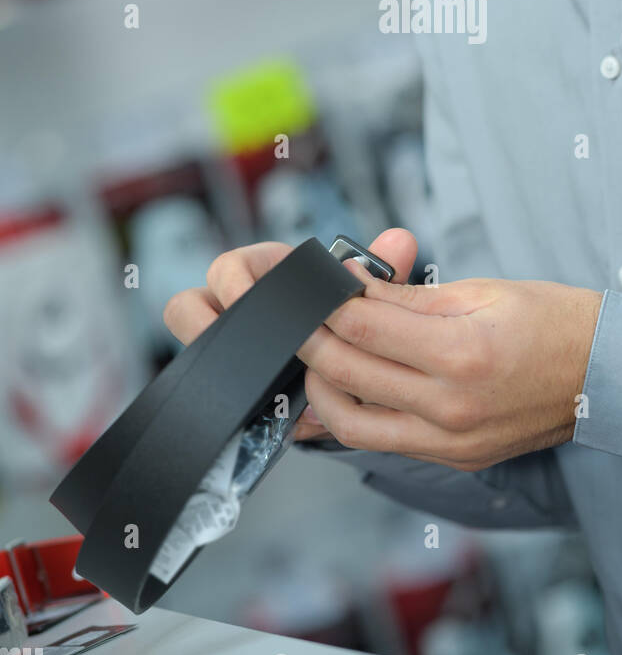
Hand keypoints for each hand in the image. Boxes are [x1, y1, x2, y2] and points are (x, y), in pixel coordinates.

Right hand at [162, 228, 419, 443]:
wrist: (342, 358)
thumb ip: (379, 270)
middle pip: (188, 307)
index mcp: (263, 275)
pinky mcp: (235, 384)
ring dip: (210, 361)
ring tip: (242, 381)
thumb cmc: (342, 312)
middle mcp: (237, 308)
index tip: (245, 299)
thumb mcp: (360, 295)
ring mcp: (230, 345)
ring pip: (194, 351)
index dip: (230, 282)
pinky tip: (264, 412)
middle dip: (202, 325)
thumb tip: (400, 241)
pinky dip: (236, 402)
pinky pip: (215, 391)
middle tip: (231, 342)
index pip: (227, 268)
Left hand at [296, 247, 602, 470]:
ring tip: (317, 356)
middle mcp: (452, 407)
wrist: (608, 373)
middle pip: (348, 374)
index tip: (312, 284)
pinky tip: (348, 388)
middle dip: (310, 340)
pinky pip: (387, 442)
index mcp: (461, 354)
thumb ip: (409, 295)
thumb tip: (353, 285)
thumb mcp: (481, 291)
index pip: (364, 326)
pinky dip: (357, 415)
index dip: (326, 302)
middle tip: (297, 315)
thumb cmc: (553, 321)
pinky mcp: (457, 458)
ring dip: (322, 388)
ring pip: (354, 424)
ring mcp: (453, 441)